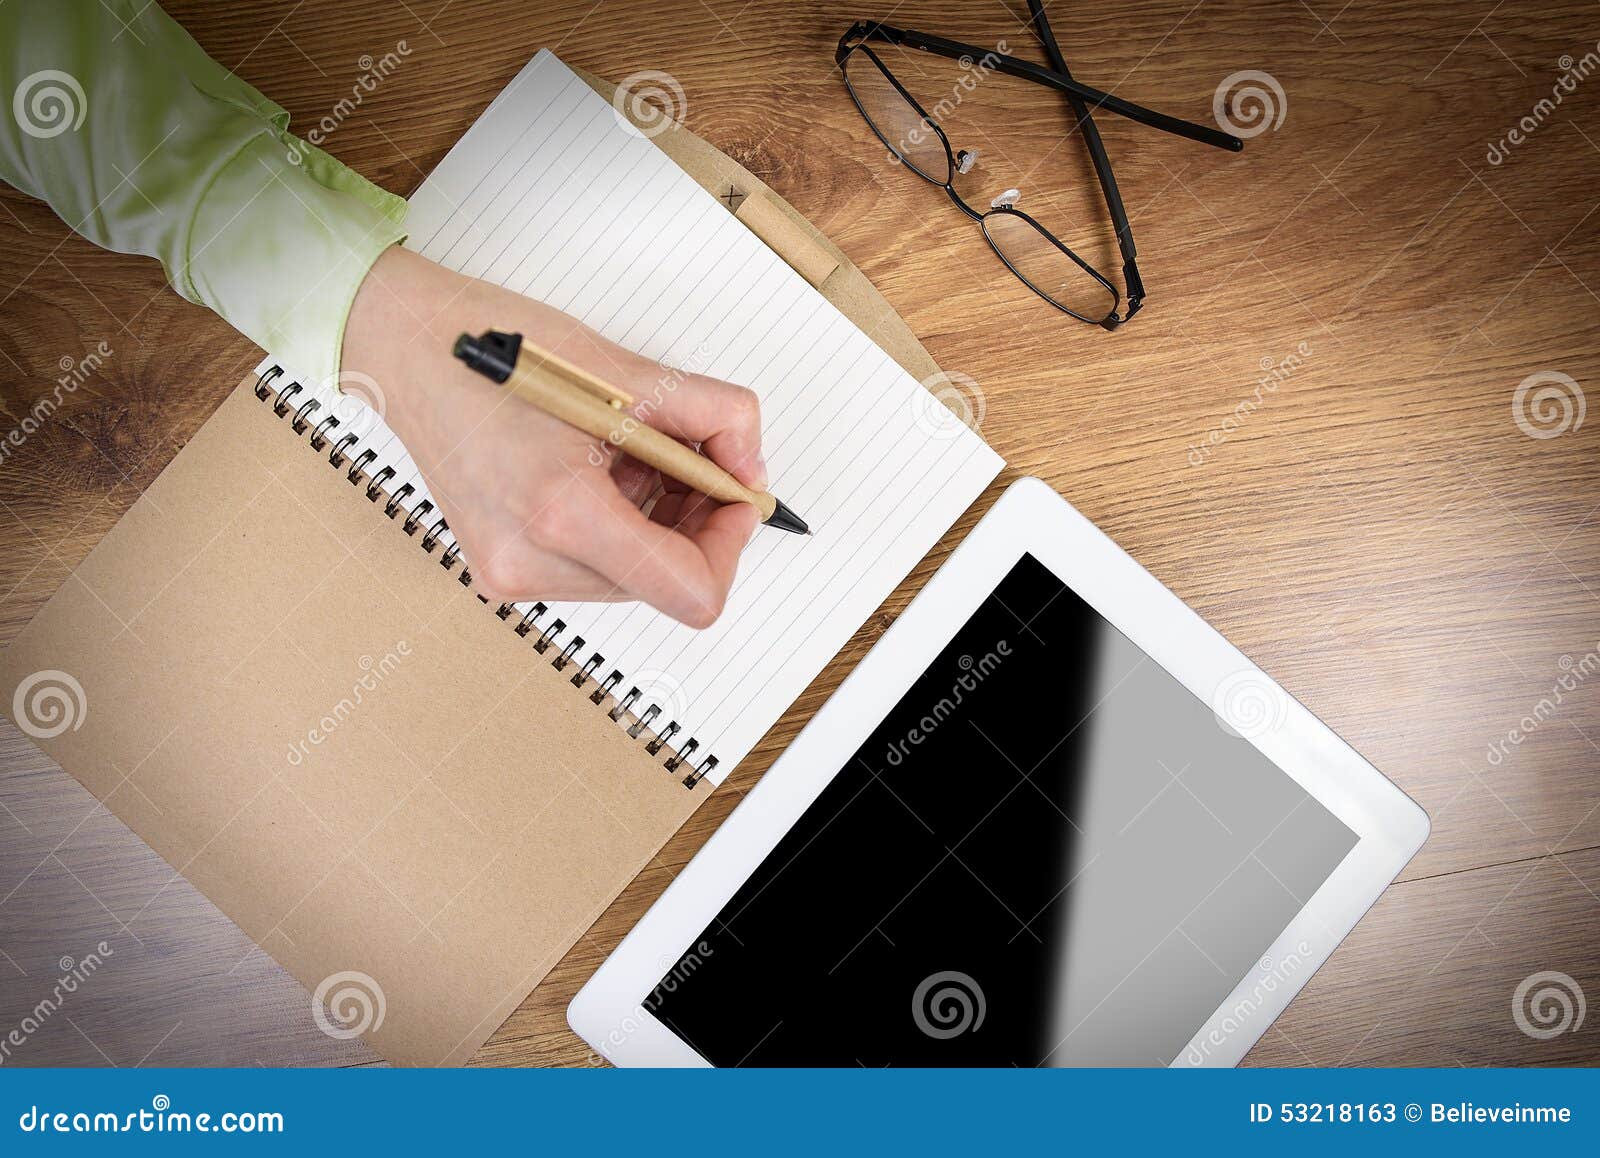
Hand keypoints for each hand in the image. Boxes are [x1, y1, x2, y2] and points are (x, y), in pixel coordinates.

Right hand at [340, 246, 763, 627]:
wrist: (407, 350)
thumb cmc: (497, 348)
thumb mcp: (627, 371)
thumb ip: (714, 417)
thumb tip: (751, 469)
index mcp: (560, 511)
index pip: (691, 592)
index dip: (730, 546)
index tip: (733, 496)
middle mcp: (529, 562)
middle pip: (666, 586)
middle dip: (696, 523)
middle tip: (689, 457)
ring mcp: (511, 574)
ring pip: (634, 580)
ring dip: (658, 523)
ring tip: (631, 456)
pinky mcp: (502, 571)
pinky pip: (595, 569)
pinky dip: (619, 526)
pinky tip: (600, 472)